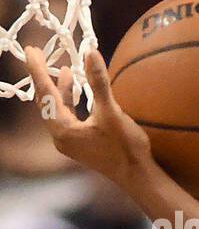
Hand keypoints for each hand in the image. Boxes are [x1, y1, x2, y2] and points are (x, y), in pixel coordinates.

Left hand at [24, 46, 153, 185]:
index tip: (31, 51)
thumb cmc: (125, 148)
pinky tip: (78, 93)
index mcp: (63, 129)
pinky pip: (68, 117)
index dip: (37, 69)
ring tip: (66, 71)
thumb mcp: (112, 113)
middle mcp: (60, 137)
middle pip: (46, 102)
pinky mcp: (80, 144)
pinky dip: (70, 102)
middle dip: (44, 78)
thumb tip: (91, 53)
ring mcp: (69, 142)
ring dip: (60, 90)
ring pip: (58, 110)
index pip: (45, 93)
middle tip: (39, 55)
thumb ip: (99, 83)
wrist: (137, 177)